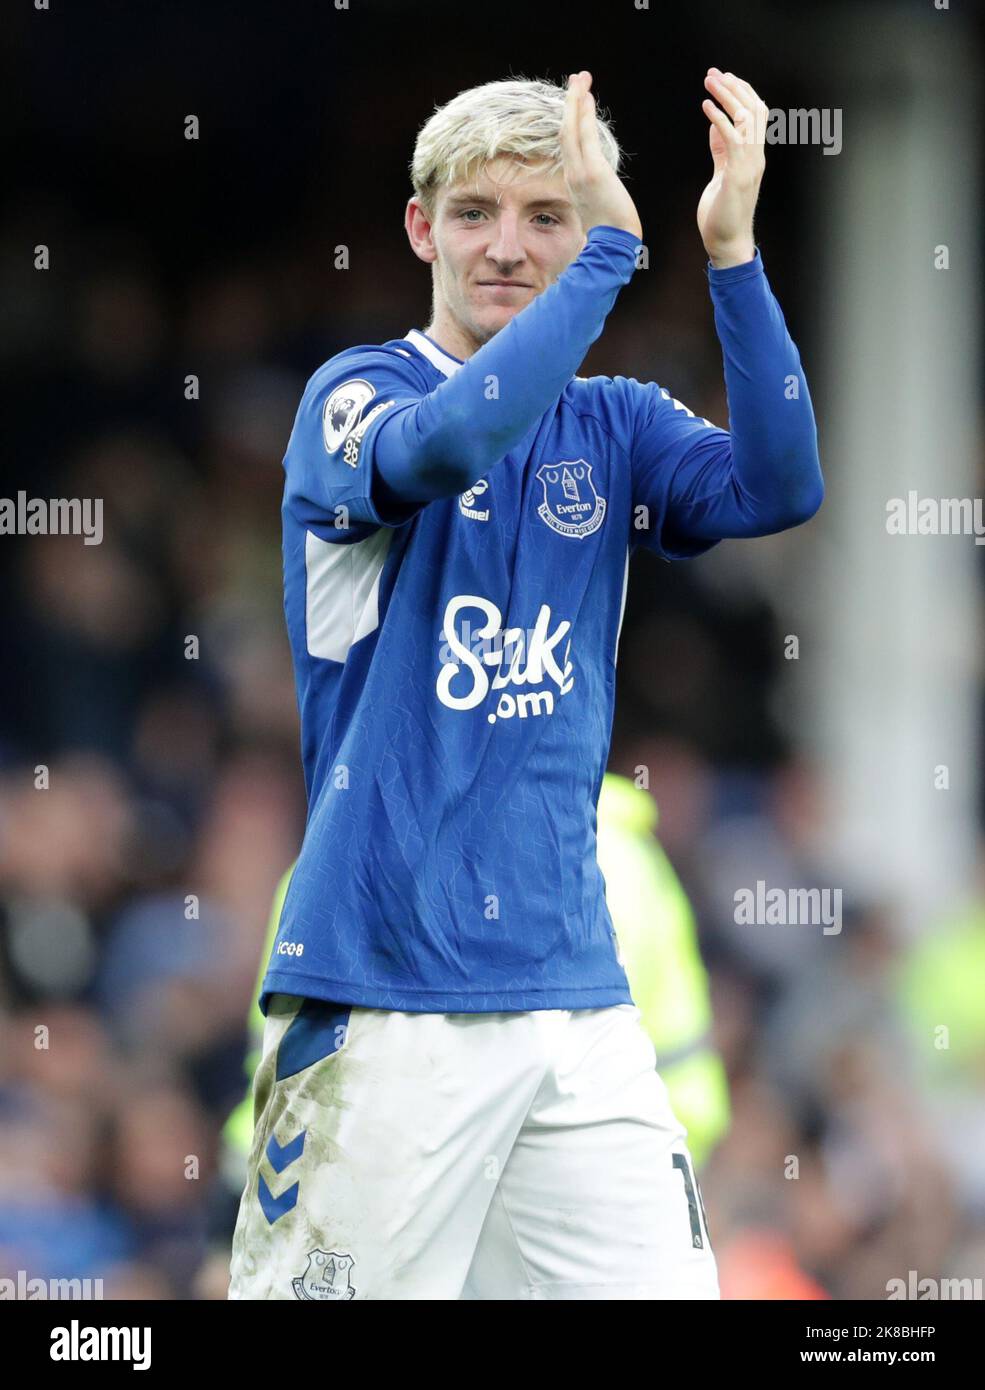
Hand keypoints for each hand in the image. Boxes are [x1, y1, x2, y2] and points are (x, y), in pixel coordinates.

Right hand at [560, 71, 641, 240]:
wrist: (614, 246)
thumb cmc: (610, 234)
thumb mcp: (599, 212)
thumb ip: (596, 198)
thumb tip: (600, 197)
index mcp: (574, 182)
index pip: (570, 145)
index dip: (571, 121)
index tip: (576, 102)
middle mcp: (573, 174)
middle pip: (566, 131)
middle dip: (571, 103)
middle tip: (576, 78)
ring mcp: (580, 172)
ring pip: (572, 129)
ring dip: (576, 101)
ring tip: (580, 78)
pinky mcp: (592, 171)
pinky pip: (585, 136)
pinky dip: (583, 114)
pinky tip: (586, 96)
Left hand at [697, 68, 766, 266]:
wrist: (727, 243)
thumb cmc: (722, 213)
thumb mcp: (722, 173)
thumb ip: (721, 150)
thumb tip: (716, 126)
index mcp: (754, 155)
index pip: (755, 114)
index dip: (741, 93)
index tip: (722, 78)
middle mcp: (756, 156)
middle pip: (754, 109)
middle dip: (734, 87)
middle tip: (713, 73)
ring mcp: (750, 164)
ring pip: (747, 118)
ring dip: (728, 96)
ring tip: (709, 81)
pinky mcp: (737, 174)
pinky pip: (733, 139)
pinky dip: (720, 119)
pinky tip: (706, 106)